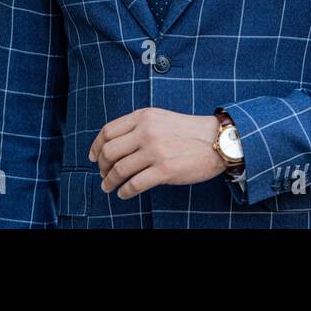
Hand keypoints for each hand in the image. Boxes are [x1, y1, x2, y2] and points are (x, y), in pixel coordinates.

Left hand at [87, 107, 227, 199]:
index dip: (96, 146)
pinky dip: (124, 191)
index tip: (93, 157)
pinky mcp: (165, 170)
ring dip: (109, 181)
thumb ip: (138, 126)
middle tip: (102, 174)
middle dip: (101, 166)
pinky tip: (123, 193)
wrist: (217, 140)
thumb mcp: (160, 118)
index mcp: (144, 117)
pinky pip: (134, 184)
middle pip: (109, 151)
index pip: (108, 131)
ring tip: (108, 186)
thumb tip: (114, 145)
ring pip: (119, 169)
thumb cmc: (189, 131)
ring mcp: (155, 151)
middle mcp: (146, 132)